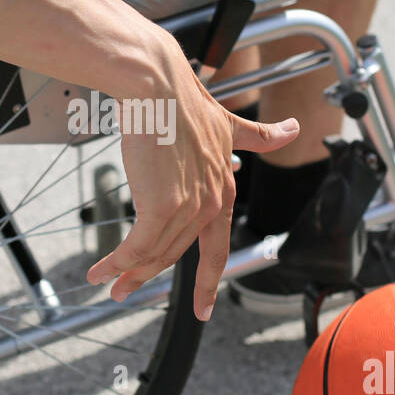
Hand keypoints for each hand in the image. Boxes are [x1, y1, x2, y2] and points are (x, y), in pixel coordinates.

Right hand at [87, 33, 299, 320]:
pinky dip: (117, 263)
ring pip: (154, 254)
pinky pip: (136, 247)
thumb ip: (257, 135)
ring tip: (106, 282)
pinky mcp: (161, 206)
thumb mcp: (227, 123)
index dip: (208, 281)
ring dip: (127, 274)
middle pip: (176, 255)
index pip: (217, 248)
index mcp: (223, 190)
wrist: (157, 85)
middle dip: (148, 279)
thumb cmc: (182, 100)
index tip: (202, 309)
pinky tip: (100, 271)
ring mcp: (187, 207)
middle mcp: (210, 203)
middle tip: (125, 294)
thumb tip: (294, 128)